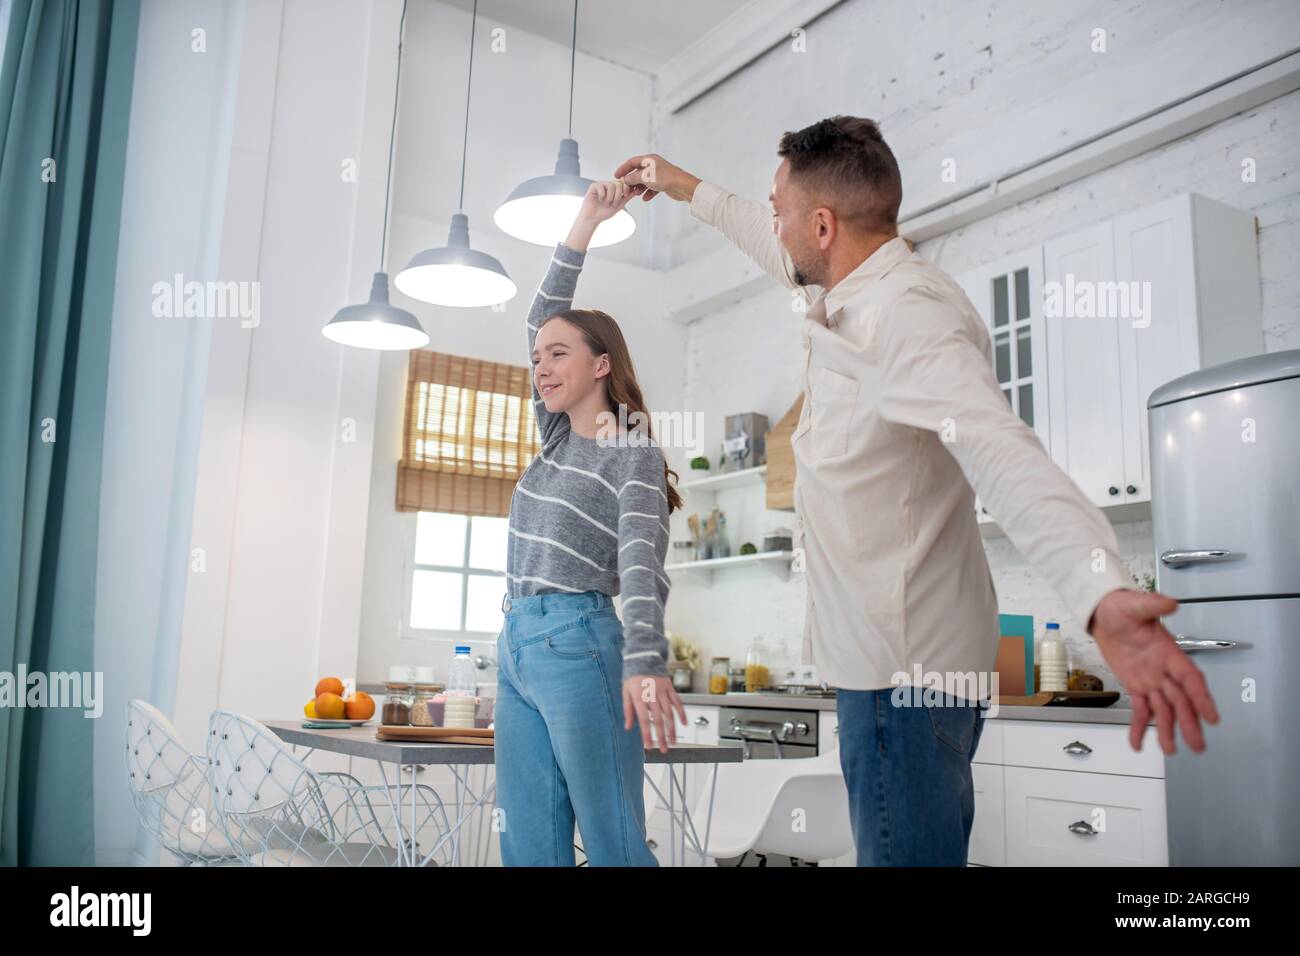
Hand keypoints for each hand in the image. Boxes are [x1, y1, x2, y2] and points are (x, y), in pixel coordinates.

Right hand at [565, 180, 634, 251]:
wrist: (593, 218)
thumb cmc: (605, 212)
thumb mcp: (620, 205)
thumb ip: (627, 197)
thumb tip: (636, 191)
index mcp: (615, 188)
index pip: (624, 182)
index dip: (626, 187)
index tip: (626, 195)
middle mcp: (608, 185)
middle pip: (618, 182)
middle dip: (618, 195)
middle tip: (614, 204)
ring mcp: (601, 185)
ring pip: (611, 185)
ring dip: (610, 197)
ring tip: (607, 203)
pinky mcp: (593, 186)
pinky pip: (601, 186)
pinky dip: (602, 195)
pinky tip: (600, 200)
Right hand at [613, 153, 700, 202]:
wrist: (682, 186)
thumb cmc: (665, 178)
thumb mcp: (645, 177)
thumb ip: (633, 178)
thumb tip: (626, 179)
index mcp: (649, 160)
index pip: (632, 162)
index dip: (623, 168)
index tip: (617, 176)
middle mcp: (654, 166)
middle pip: (638, 172)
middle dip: (631, 181)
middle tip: (626, 189)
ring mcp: (659, 174)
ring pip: (645, 181)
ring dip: (639, 188)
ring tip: (636, 194)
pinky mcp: (664, 183)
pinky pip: (652, 188)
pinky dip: (648, 193)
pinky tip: (646, 198)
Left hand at [622, 675, 687, 753]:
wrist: (643, 658)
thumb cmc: (633, 677)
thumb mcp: (625, 692)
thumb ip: (627, 710)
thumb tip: (628, 727)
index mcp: (639, 698)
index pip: (644, 720)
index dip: (647, 734)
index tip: (650, 746)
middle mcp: (652, 696)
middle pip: (659, 720)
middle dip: (662, 737)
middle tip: (664, 749)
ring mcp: (663, 692)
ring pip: (670, 714)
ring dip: (672, 729)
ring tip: (673, 742)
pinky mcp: (670, 688)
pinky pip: (677, 702)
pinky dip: (681, 713)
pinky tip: (683, 724)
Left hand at [1088, 588, 1219, 754]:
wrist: (1103, 613)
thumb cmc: (1122, 607)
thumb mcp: (1135, 604)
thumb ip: (1152, 605)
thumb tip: (1170, 603)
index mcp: (1169, 652)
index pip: (1190, 679)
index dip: (1202, 698)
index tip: (1212, 717)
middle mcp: (1163, 670)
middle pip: (1180, 700)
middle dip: (1189, 722)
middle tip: (1197, 744)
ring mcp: (1150, 680)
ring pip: (1164, 709)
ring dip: (1168, 730)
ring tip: (1170, 750)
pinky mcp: (1135, 686)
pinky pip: (1140, 710)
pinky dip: (1139, 727)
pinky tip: (1138, 744)